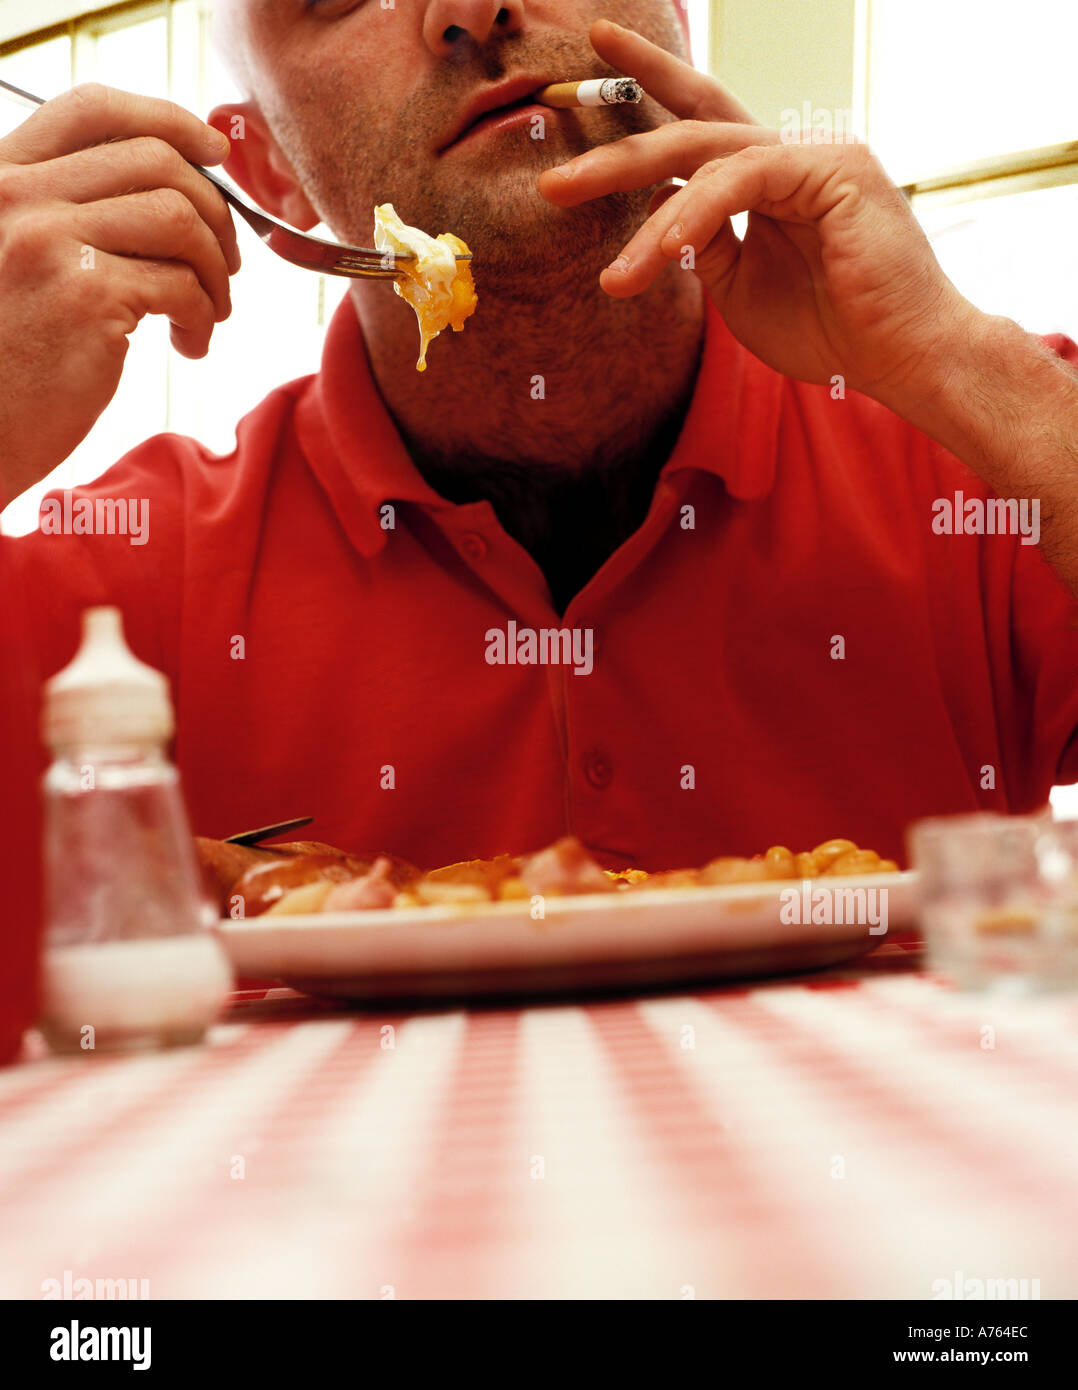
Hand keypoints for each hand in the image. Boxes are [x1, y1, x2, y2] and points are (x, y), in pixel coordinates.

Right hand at [0, 85, 239, 503]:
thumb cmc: (7, 355)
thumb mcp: (20, 258)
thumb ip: (70, 213)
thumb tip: (175, 187)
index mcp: (0, 177)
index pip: (93, 109)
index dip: (169, 121)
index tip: (214, 153)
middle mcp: (17, 195)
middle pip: (154, 160)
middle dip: (213, 209)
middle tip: (227, 263)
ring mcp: (49, 241)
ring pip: (180, 217)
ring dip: (216, 269)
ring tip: (210, 311)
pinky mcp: (86, 295)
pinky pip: (182, 284)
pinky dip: (204, 316)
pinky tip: (190, 344)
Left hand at [539, 20, 979, 406]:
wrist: (902, 359)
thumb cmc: (832, 330)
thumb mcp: (741, 290)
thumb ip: (702, 247)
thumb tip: (658, 215)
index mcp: (771, 176)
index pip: (699, 125)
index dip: (648, 87)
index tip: (594, 59)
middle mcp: (791, 152)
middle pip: (691, 127)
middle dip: (617, 149)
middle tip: (553, 185)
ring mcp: (815, 153)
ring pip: (706, 158)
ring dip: (642, 199)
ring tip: (607, 262)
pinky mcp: (834, 169)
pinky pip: (742, 181)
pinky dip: (695, 215)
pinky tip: (665, 252)